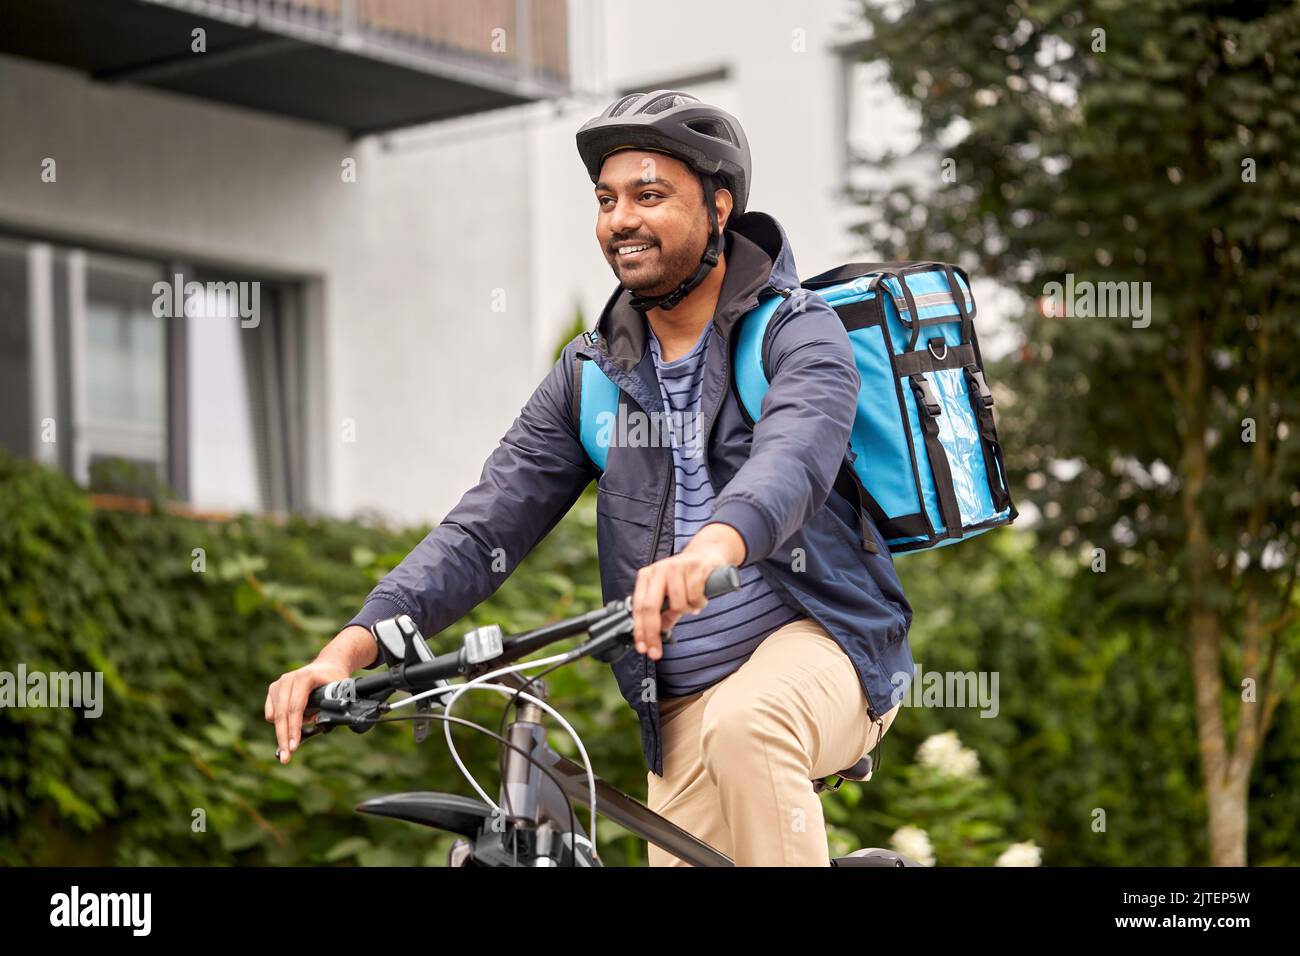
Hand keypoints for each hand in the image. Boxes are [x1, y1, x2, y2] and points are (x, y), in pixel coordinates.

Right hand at [264, 657, 351, 763]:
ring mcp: (279, 684)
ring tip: (306, 725)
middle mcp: (288, 679)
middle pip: (281, 714)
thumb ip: (334, 704)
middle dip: (283, 738)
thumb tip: (324, 723)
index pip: (295, 708)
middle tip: (286, 758)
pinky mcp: (273, 689)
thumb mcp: (341, 690)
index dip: (294, 729)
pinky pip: (271, 714)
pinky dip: (283, 722)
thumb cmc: (335, 679)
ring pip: (274, 716)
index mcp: (304, 678)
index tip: (294, 747)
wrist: (328, 665)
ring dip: (286, 729)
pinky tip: (298, 719)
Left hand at [631, 523, 745, 659]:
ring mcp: (676, 566)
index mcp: (647, 576)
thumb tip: (655, 636)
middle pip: (650, 607)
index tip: (642, 649)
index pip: (639, 607)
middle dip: (652, 633)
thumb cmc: (686, 578)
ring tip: (692, 603)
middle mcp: (659, 570)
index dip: (640, 631)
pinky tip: (701, 597)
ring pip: (678, 604)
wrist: (708, 554)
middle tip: (656, 652)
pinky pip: (695, 597)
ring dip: (687, 610)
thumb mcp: (670, 595)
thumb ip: (662, 614)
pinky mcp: (695, 567)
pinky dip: (699, 603)